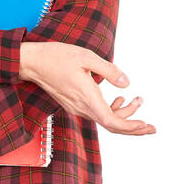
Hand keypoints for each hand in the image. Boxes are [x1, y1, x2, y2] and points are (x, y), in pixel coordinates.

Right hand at [20, 41, 156, 134]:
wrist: (32, 62)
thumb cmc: (57, 56)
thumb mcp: (87, 57)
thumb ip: (109, 71)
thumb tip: (126, 83)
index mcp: (87, 98)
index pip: (112, 122)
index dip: (131, 127)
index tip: (146, 125)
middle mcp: (82, 107)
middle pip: (111, 125)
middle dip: (133, 126)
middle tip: (151, 125)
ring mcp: (77, 107)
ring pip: (105, 119)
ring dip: (123, 114)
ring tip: (138, 100)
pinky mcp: (74, 104)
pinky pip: (96, 113)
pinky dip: (111, 109)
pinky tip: (119, 97)